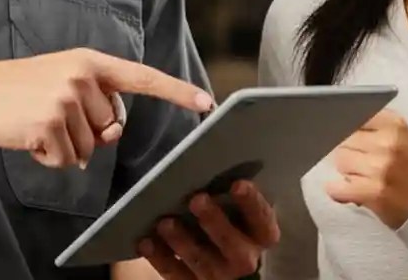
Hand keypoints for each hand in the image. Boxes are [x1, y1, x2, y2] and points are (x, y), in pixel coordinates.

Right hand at [0, 48, 213, 168]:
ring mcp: (66, 98)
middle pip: (111, 128)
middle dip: (86, 133)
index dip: (176, 92)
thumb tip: (109, 136)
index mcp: (91, 62)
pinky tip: (30, 137)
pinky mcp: (49, 123)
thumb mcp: (63, 81)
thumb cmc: (20, 91)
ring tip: (37, 123)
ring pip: (89, 148)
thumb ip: (95, 102)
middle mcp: (83, 76)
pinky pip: (68, 160)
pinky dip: (49, 158)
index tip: (206, 102)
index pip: (143, 78)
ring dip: (65, 146)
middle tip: (51, 115)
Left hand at [138, 180, 279, 278]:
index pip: (263, 220)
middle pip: (235, 247)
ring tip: (165, 221)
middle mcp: (245, 258)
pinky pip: (175, 274)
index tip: (238, 183)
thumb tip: (210, 140)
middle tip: (197, 199)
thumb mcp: (232, 196)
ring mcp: (218, 275)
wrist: (210, 241)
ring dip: (182, 241)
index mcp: (261, 233)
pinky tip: (145, 240)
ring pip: (202, 262)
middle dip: (215, 223)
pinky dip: (159, 257)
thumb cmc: (223, 207)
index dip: (253, 203)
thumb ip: (228, 178)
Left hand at [324, 109, 407, 228]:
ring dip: (346, 170)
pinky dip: (337, 190)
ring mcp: (379, 168)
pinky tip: (344, 190)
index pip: (355, 117)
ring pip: (340, 161)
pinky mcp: (372, 192)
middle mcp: (388, 143)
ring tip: (361, 176)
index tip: (351, 137)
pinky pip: (338, 187)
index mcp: (396, 126)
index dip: (350, 129)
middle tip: (360, 162)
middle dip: (348, 150)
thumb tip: (347, 120)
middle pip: (344, 139)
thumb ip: (381, 125)